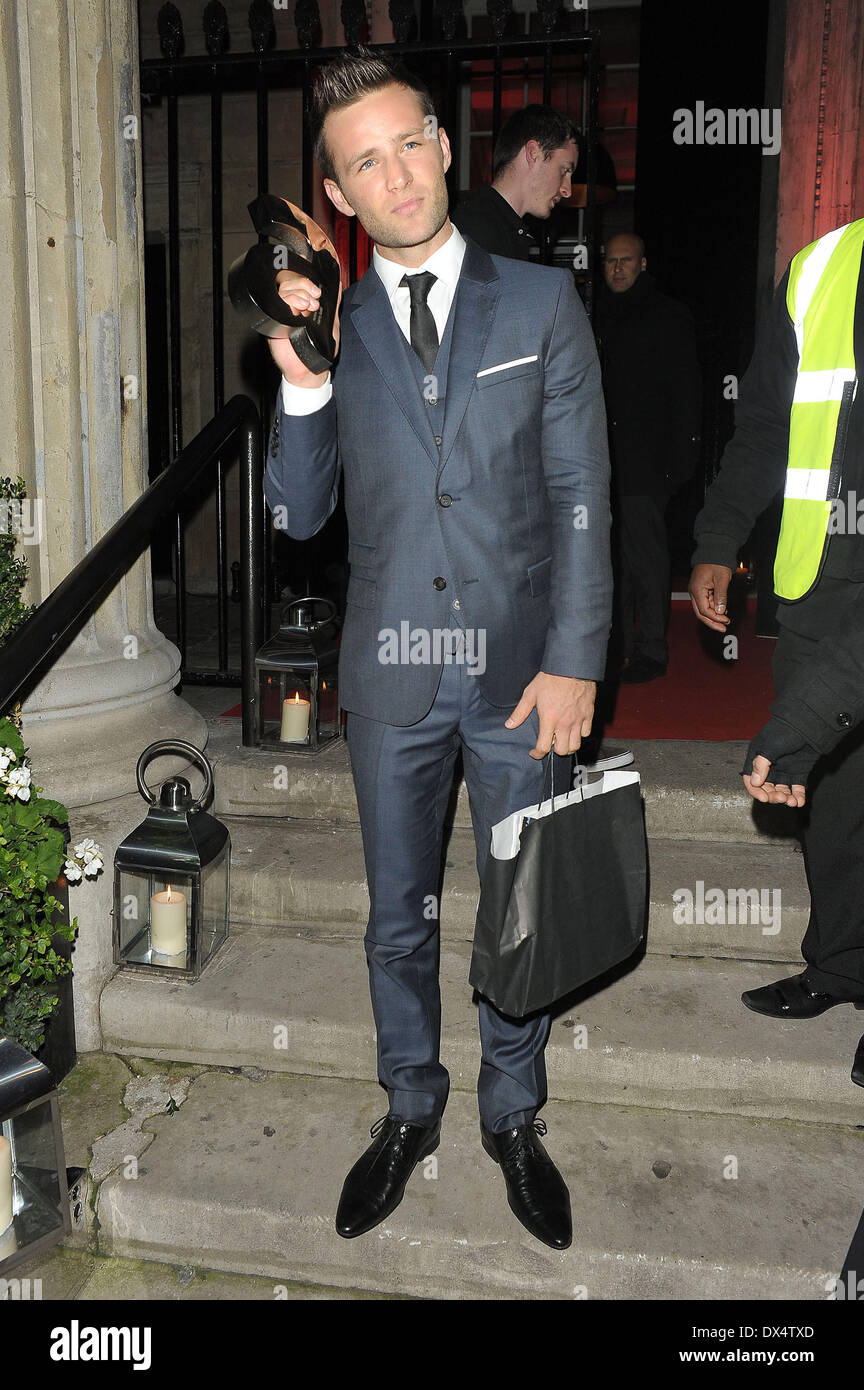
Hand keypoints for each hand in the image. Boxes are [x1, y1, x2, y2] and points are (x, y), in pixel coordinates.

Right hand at [267, 269, 341, 386]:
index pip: (299, 277)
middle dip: (304, 286)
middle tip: (314, 300)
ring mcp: (281, 310)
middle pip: (290, 279)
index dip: (306, 277)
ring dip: (298, 294)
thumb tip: (338, 281)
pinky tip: (298, 311)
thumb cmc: (319, 348)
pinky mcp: (274, 320)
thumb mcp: (330, 321)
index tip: (316, 287)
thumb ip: (334, 301)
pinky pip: (277, 303)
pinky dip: (289, 302)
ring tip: (308, 308)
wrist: (308, 368)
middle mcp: (290, 303)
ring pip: (283, 289)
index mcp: (302, 299)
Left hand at [505, 672, 595, 757]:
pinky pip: (586, 733)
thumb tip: (509, 724)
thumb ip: (520, 712)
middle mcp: (564, 723)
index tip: (534, 752)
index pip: (543, 747)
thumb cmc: (551, 678)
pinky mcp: (588, 714)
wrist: (571, 666)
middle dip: (554, 751)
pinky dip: (580, 735)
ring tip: (562, 740)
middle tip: (550, 744)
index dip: (537, 754)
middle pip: (562, 750)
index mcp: (549, 719)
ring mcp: (578, 719)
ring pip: (575, 745)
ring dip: (568, 746)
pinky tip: (574, 729)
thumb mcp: (531, 693)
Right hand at [689, 563, 732, 631]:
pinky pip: (706, 602)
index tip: (725, 621)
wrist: (715, 550)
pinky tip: (723, 610)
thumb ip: (721, 597)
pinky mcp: (702, 589)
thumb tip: (720, 611)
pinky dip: (714, 607)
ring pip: (703, 608)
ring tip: (726, 619)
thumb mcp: (722, 580)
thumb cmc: (717, 562)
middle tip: (723, 628)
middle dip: (712, 622)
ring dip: (714, 615)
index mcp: (697, 590)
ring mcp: (697, 590)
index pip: (704, 610)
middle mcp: (694, 591)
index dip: (715, 618)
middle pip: (700, 613)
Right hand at [741, 716, 819, 805]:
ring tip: (792, 801)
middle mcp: (769, 766)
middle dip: (773, 795)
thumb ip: (761, 764)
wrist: (809, 724)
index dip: (756, 791)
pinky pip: (796, 788)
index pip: (751, 779)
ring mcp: (784, 770)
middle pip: (766, 788)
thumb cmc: (786, 730)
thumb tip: (755, 782)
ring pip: (781, 790)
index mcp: (758, 758)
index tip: (764, 798)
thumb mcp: (770, 746)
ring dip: (785, 798)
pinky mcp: (798, 772)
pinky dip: (797, 796)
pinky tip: (799, 801)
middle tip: (782, 798)